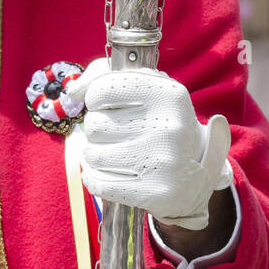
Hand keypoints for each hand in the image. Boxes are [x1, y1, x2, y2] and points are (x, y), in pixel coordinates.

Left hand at [66, 57, 232, 229]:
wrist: (195, 176)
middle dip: (98, 129)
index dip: (96, 98)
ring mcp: (163, 161)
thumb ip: (105, 76)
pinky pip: (98, 182)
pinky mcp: (155, 192)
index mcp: (170, 95)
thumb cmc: (161, 125)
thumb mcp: (147, 90)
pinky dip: (94, 178)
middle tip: (117, 134)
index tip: (108, 106)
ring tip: (116, 154)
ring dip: (95, 155)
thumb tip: (73, 91)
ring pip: (92, 154)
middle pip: (94, 124)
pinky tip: (109, 173)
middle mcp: (169, 127)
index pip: (103, 89)